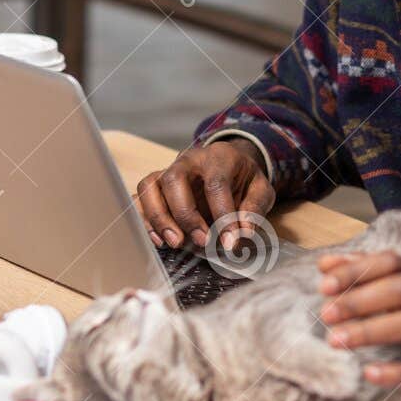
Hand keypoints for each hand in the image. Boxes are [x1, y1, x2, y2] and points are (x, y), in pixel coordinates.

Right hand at [136, 139, 274, 250]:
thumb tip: (242, 234)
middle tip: (201, 241)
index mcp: (218, 157)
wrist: (229, 165)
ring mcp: (167, 171)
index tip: (230, 242)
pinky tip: (159, 240)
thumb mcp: (260, 190)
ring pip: (150, 187)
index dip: (222, 215)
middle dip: (185, 215)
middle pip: (174, 180)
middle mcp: (188, 161)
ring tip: (177, 243)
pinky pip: (139, 199)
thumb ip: (254, 209)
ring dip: (159, 218)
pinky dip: (144, 220)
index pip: (216, 184)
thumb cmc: (244, 179)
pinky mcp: (155, 186)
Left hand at [315, 251, 400, 389]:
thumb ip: (373, 271)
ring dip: (371, 331)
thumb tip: (325, 265)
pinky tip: (369, 374)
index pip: (394, 261)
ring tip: (336, 339)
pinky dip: (398, 373)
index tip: (324, 284)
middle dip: (360, 300)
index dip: (357, 271)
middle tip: (326, 313)